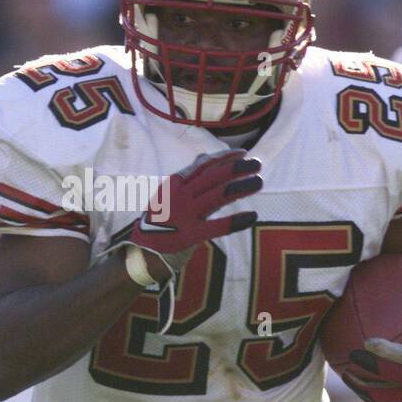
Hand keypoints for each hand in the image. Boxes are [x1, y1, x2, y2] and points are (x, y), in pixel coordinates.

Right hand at [129, 149, 261, 277]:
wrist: (143, 248)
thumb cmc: (160, 217)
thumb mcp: (168, 192)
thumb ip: (188, 176)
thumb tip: (205, 156)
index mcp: (175, 183)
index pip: (204, 164)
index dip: (226, 157)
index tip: (243, 153)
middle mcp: (181, 195)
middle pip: (215, 176)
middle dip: (238, 167)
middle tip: (257, 163)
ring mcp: (186, 214)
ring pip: (219, 195)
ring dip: (241, 186)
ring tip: (259, 182)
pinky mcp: (191, 235)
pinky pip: (217, 227)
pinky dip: (236, 221)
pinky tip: (252, 216)